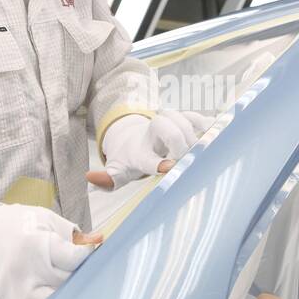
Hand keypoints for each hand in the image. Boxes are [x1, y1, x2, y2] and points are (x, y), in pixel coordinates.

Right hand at [0, 203, 103, 298]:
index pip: (74, 259)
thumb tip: (101, 245)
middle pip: (67, 285)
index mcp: (38, 244)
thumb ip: (76, 236)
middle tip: (90, 277)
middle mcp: (27, 271)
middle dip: (82, 281)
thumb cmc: (26, 226)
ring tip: (76, 296)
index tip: (90, 253)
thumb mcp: (50, 220)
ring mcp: (19, 292)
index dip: (88, 257)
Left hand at [87, 110, 213, 189]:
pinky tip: (210, 142)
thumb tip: (89, 178)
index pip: (146, 159)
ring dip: (194, 138)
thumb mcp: (117, 172)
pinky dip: (206, 129)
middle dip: (180, 144)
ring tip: (197, 154)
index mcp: (138, 151)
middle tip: (187, 161)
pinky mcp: (184, 118)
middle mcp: (153, 132)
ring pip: (184, 121)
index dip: (157, 163)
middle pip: (169, 128)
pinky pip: (198, 119)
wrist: (135, 138)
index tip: (168, 167)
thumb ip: (107, 180)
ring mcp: (169, 122)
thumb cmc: (129, 160)